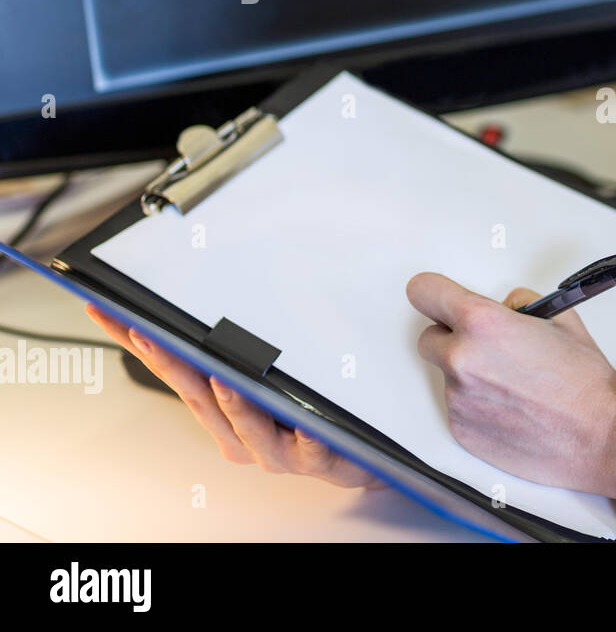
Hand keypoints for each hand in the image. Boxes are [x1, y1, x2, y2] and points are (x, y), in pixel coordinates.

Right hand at [85, 305, 380, 489]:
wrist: (357, 458)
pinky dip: (305, 436)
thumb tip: (214, 305)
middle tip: (146, 333)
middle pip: (200, 398)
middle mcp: (241, 435)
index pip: (175, 372)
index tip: (110, 314)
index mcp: (222, 413)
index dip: (141, 346)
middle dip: (172, 365)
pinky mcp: (318, 459)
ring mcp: (277, 450)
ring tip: (222, 376)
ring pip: (249, 427)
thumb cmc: (306, 419)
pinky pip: (311, 447)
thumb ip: (240, 352)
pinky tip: (306, 425)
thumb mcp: (266, 380)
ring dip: (234, 402)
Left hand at [408, 274, 615, 498]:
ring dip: (470, 375)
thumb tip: (501, 308)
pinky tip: (512, 408)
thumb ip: (518, 303)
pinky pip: (458, 408)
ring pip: (448, 376)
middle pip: (428, 338)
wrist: (600, 436)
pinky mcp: (461, 430)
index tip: (439, 299)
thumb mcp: (559, 317)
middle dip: (452, 338)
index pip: (424, 292)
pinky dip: (477, 406)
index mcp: (482, 324)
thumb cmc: (585, 381)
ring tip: (515, 386)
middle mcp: (461, 360)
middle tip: (489, 348)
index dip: (434, 294)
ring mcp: (458, 399)